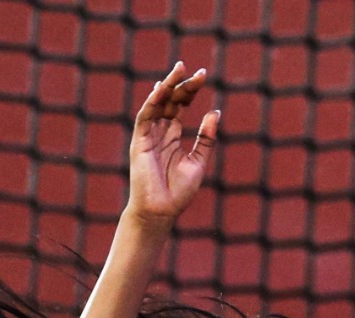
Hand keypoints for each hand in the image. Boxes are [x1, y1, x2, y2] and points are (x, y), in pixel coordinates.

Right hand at [127, 62, 218, 223]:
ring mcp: (148, 136)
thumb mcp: (198, 161)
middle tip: (197, 70)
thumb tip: (215, 111)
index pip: (180, 107)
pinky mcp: (139, 142)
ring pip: (157, 104)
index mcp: (172, 137)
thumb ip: (206, 138)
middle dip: (182, 85)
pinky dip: (153, 102)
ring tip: (180, 69)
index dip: (190, 91)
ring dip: (168, 86)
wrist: (161, 211)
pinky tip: (163, 88)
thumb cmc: (178, 192)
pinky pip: (145, 117)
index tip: (203, 75)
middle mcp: (159, 133)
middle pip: (170, 102)